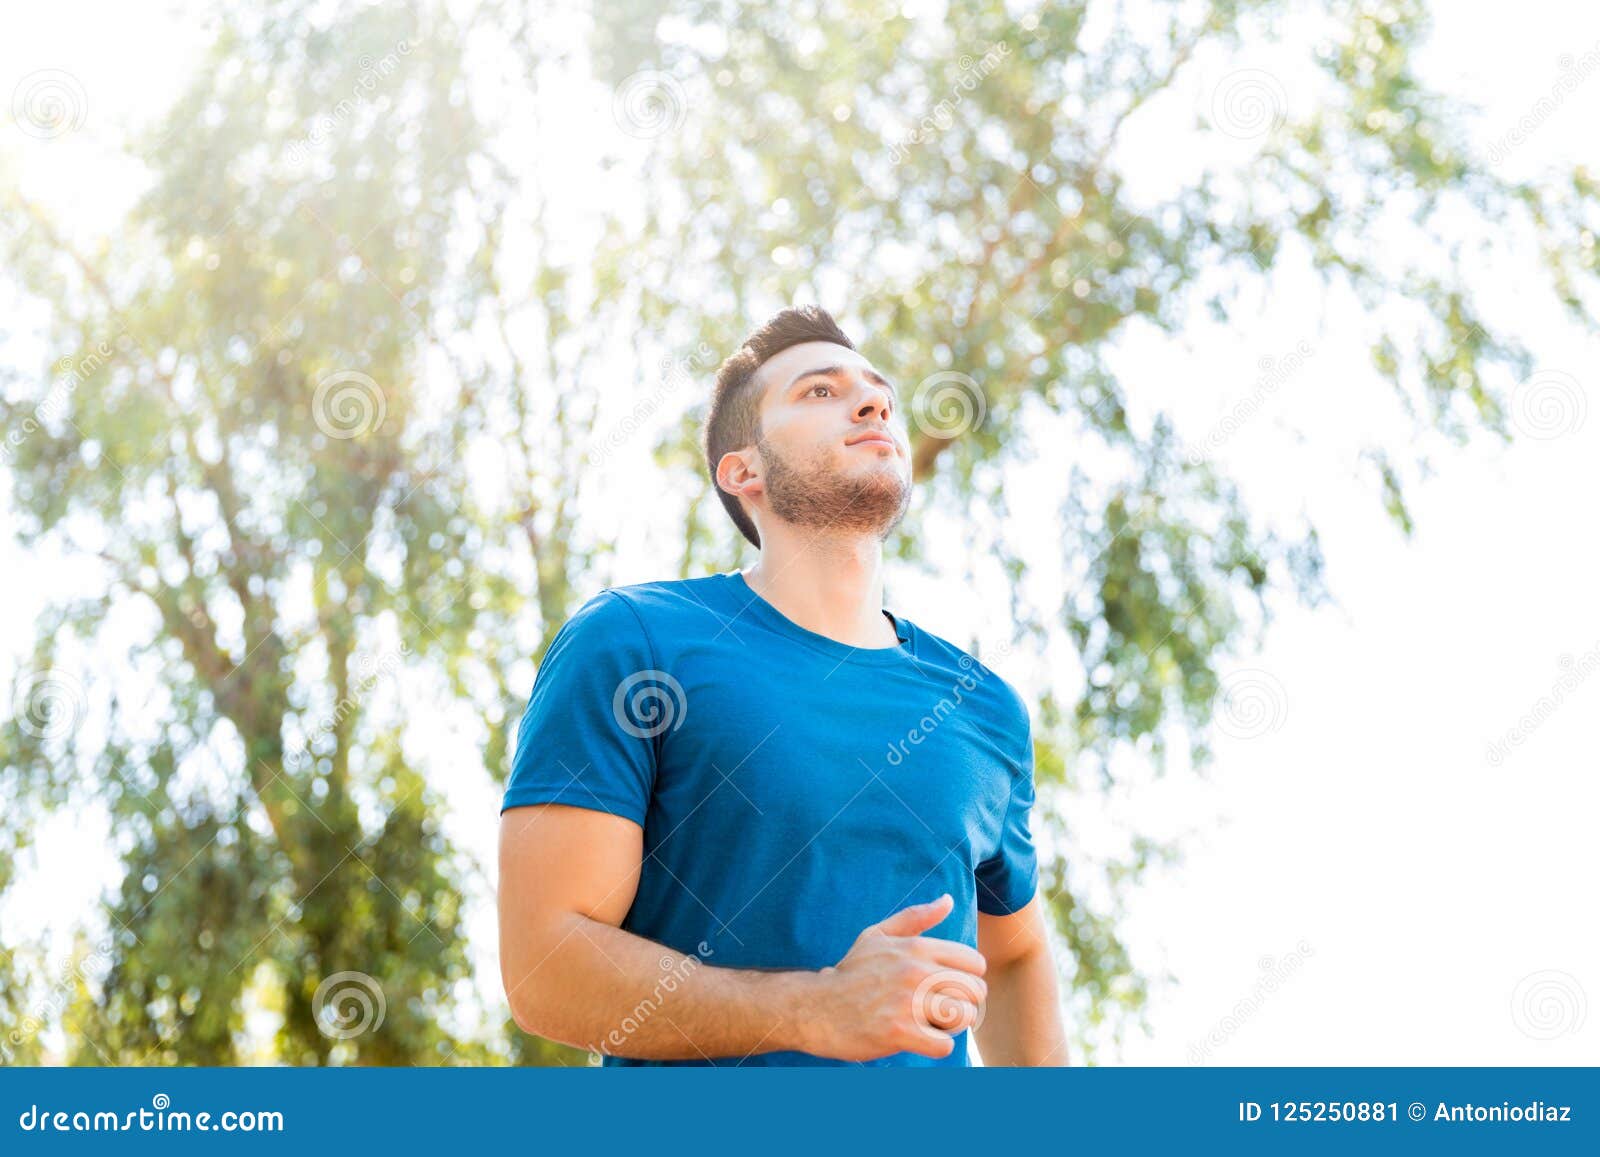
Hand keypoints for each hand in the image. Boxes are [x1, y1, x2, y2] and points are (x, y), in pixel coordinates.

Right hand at [800, 893, 987, 1060]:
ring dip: (950, 1027)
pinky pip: (944, 1046)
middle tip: (938, 1010)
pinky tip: (917, 1039)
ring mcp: (907, 1002)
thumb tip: (948, 900)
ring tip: (928, 1024)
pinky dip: (935, 1047)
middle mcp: (915, 971)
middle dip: (962, 1004)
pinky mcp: (899, 1032)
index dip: (967, 979)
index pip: (975, 964)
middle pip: (975, 993)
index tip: (946, 988)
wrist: (814, 1008)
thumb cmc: (851, 973)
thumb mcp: (878, 936)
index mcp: (916, 947)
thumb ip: (916, 917)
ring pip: (963, 1018)